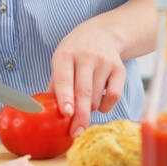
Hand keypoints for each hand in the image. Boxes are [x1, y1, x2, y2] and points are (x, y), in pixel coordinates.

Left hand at [50, 16, 127, 137]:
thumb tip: (47, 113)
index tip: (66, 114)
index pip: (64, 79)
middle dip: (80, 116)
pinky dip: (106, 106)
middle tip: (75, 132)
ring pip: (97, 98)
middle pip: (83, 92)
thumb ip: (55, 85)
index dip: (65, 97)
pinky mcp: (119, 68)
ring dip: (89, 108)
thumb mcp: (61, 61)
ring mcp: (105, 62)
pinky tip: (100, 102)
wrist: (103, 33)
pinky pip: (114, 96)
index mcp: (66, 55)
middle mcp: (86, 56)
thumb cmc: (76, 52)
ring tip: (85, 102)